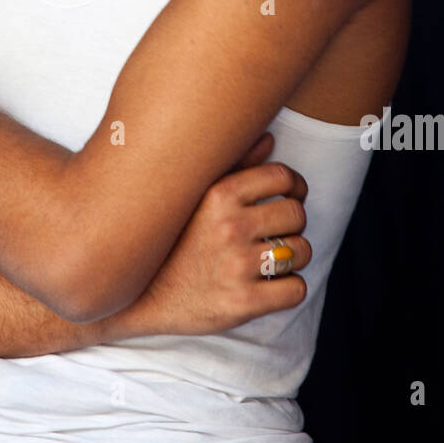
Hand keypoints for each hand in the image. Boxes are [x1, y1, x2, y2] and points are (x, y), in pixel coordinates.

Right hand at [118, 132, 310, 337]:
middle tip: (276, 233)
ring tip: (271, 260)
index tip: (291, 196)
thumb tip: (269, 139)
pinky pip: (295, 290)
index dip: (295, 186)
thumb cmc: (174, 242)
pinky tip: (269, 286)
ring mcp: (236, 266)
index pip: (283, 176)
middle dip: (292, 224)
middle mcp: (229, 227)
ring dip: (293, 257)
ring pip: (302, 251)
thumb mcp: (197, 198)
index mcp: (218, 195)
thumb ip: (236, 166)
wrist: (142, 298)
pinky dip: (288, 289)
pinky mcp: (243, 303)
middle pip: (296, 213)